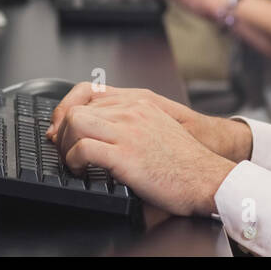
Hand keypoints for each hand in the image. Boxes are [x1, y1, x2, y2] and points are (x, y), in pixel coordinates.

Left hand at [47, 82, 252, 161]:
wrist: (208, 178)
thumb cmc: (185, 162)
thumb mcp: (158, 129)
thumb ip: (133, 123)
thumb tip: (103, 132)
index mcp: (139, 104)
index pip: (88, 91)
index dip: (67, 109)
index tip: (62, 128)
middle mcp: (131, 112)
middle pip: (76, 107)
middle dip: (63, 131)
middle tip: (65, 150)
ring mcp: (128, 131)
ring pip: (75, 122)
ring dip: (66, 145)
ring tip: (73, 162)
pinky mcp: (125, 155)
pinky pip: (84, 149)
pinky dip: (74, 161)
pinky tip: (82, 172)